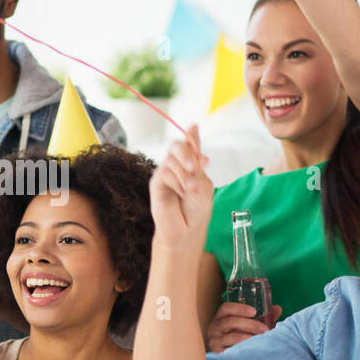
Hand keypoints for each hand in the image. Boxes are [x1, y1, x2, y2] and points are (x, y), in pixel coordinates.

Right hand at [149, 126, 212, 250]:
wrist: (186, 230)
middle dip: (187, 154)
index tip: (194, 128)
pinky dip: (176, 182)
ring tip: (190, 190)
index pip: (190, 144)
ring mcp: (166, 174)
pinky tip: (181, 193)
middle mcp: (177, 167)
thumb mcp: (203, 182)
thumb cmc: (196, 211)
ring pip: (172, 160)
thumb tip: (193, 131)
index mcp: (192, 165)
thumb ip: (196, 159)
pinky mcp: (156, 183)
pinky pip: (165, 173)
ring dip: (184, 174)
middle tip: (195, 167)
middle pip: (178, 146)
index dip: (192, 136)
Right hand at [206, 302, 282, 352]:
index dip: (239, 308)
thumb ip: (261, 318)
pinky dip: (243, 348)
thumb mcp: (248, 327)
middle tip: (265, 329)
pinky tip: (252, 349)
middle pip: (230, 321)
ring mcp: (214, 342)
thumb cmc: (239, 339)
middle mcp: (214, 328)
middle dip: (250, 324)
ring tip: (262, 340)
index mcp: (220, 318)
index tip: (254, 311)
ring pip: (232, 337)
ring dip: (249, 337)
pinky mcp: (217, 354)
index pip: (226, 308)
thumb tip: (278, 308)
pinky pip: (230, 350)